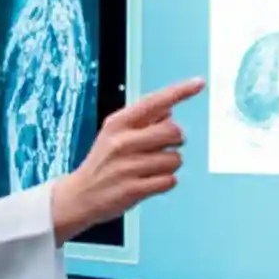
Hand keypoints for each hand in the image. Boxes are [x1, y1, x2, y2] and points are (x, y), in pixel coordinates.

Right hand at [51, 78, 204, 243]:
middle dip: (176, 141)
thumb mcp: (113, 134)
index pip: (154, 101)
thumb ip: (141, 121)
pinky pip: (170, 180)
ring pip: (175, 159)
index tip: (199, 82)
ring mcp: (128, 166)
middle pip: (174, 131)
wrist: (79, 196)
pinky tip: (150, 182)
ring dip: (170, 165)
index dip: (180, 91)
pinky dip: (166, 182)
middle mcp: (122, 142)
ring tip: (150, 169)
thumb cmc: (103, 163)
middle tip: (163, 148)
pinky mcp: (134, 189)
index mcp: (118, 123)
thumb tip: (170, 110)